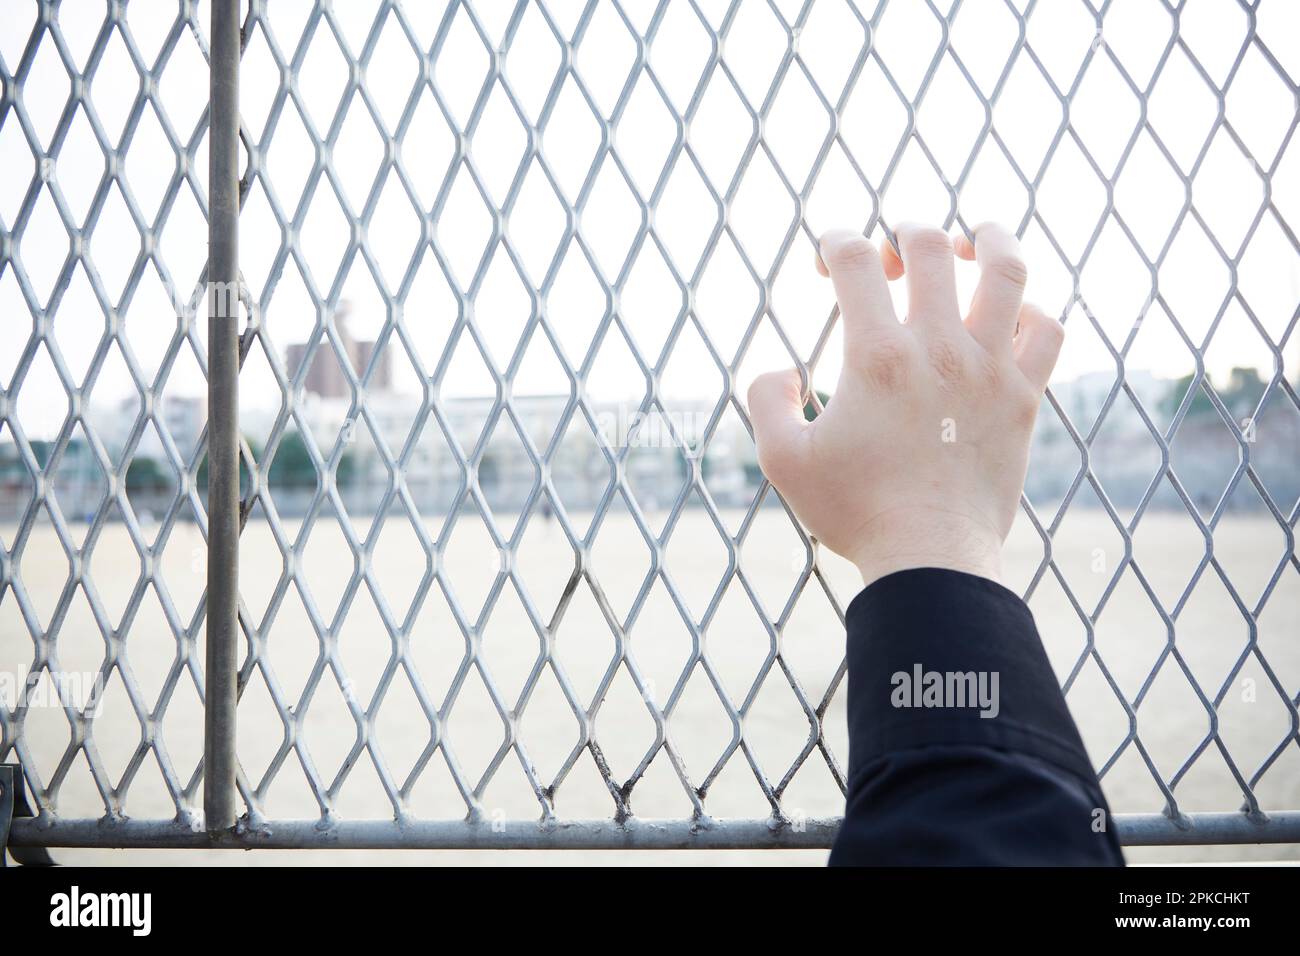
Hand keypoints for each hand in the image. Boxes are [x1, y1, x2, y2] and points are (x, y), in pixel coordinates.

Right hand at [747, 222, 1063, 587]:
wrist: (930, 559)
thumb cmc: (854, 511)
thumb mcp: (781, 459)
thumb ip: (766, 400)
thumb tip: (784, 369)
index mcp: (877, 355)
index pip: (856, 259)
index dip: (836, 242)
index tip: (828, 257)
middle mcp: (939, 348)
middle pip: (932, 248)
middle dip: (906, 233)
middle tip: (893, 255)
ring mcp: (990, 369)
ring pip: (1007, 271)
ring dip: (986, 240)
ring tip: (972, 236)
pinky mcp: (1024, 398)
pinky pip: (1048, 332)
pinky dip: (1032, 310)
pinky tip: (1011, 315)